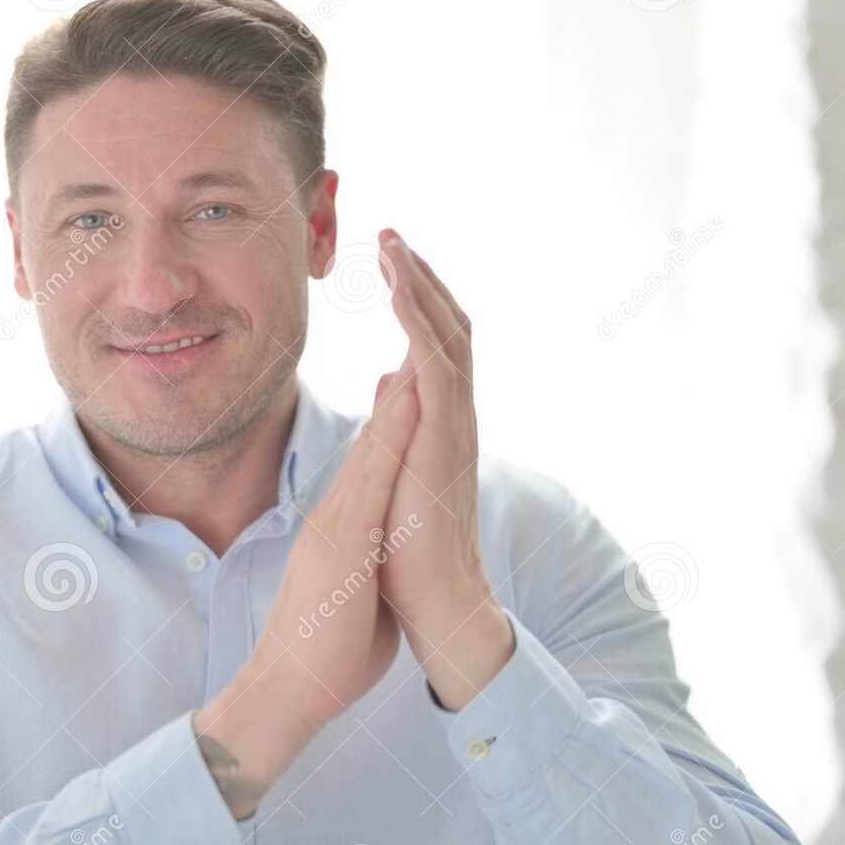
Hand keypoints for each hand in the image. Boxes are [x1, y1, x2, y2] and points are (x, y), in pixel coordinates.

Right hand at [192, 369, 418, 817]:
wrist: (289, 688)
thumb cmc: (327, 648)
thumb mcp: (354, 586)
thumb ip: (365, 556)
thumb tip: (379, 551)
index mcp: (347, 523)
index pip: (377, 457)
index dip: (398, 410)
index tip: (417, 366)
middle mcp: (340, 510)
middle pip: (375, 433)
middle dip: (400, 378)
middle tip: (415, 321)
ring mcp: (339, 520)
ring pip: (376, 440)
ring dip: (401, 383)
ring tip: (419, 329)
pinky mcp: (343, 539)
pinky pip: (374, 474)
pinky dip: (393, 431)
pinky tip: (411, 394)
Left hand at [375, 229, 514, 710]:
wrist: (438, 610)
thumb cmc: (412, 557)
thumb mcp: (396, 473)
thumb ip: (399, 422)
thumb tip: (392, 378)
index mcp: (437, 426)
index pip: (433, 348)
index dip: (417, 302)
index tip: (394, 262)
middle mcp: (452, 420)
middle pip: (446, 330)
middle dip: (422, 278)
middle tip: (394, 234)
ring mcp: (452, 430)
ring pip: (445, 338)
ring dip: (420, 286)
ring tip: (395, 242)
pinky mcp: (442, 445)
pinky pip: (436, 368)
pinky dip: (421, 323)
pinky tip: (401, 290)